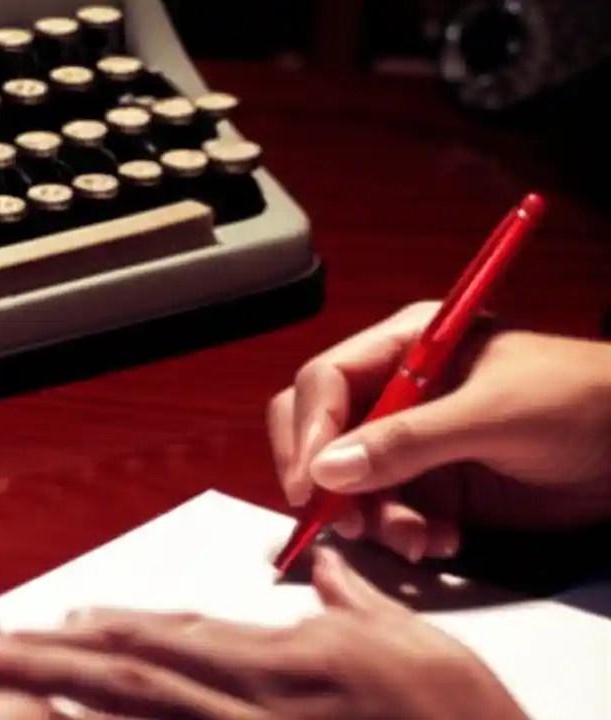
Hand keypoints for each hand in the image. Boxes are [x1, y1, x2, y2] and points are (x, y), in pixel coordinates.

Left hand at [0, 548, 528, 719]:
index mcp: (284, 659)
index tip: (57, 618)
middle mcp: (254, 705)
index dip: (107, 626)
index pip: (174, 632)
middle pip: (128, 675)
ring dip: (58, 705)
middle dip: (43, 660)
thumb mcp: (414, 643)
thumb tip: (331, 569)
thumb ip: (357, 602)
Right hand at [268, 301, 610, 561]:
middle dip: (326, 481)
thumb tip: (326, 470)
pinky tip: (440, 541)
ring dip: (373, 518)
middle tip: (343, 522)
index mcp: (405, 347)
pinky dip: (403, 534)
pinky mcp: (435, 487)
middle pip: (321, 433)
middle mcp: (398, 392)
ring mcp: (414, 442)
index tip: (308, 485)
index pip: (325, 382)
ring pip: (351, 483)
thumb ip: (409, 440)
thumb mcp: (493, 414)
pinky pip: (389, 514)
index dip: (308, 432)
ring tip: (416, 540)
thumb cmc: (579, 401)